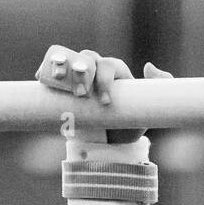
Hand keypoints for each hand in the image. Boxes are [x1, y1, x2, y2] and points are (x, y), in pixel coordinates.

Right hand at [35, 44, 172, 142]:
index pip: (110, 65)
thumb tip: (148, 66)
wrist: (110, 145)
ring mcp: (79, 77)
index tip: (106, 102)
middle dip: (84, 73)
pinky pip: (53, 72)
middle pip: (88, 59)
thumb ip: (161, 88)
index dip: (106, 78)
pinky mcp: (65, 87)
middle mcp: (96, 71)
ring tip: (63, 86)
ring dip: (65, 69)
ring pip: (70, 61)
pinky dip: (47, 72)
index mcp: (115, 73)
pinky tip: (41, 78)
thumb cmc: (130, 125)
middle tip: (84, 96)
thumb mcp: (148, 111)